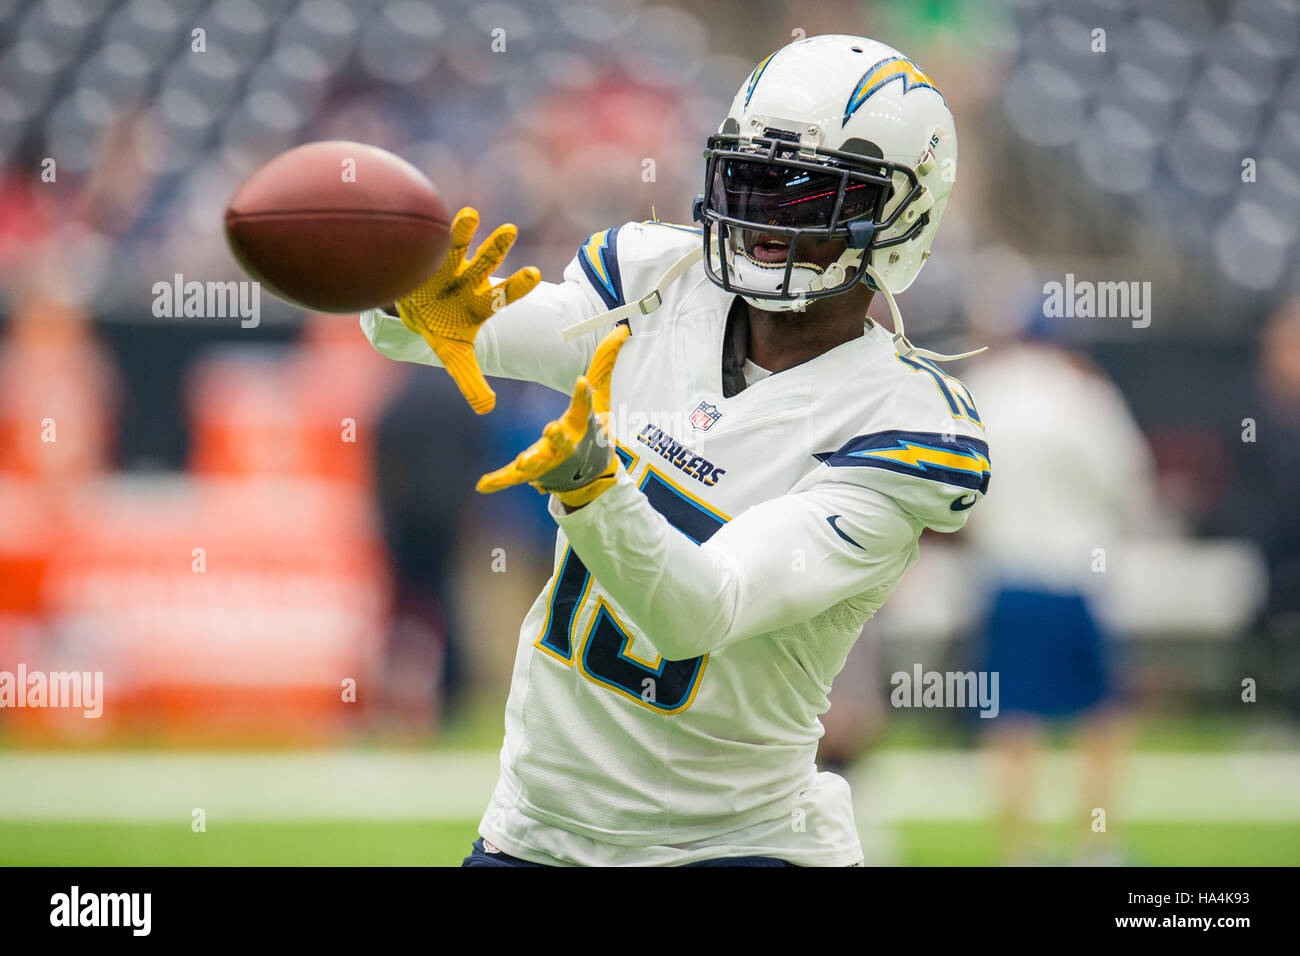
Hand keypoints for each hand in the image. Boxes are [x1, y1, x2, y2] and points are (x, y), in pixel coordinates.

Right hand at [397, 207, 539, 413]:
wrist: (411, 314)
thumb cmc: (440, 330)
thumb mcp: (455, 357)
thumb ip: (471, 381)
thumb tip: (487, 409)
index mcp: (481, 303)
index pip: (505, 294)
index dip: (518, 284)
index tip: (535, 272)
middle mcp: (468, 281)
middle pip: (485, 265)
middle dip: (496, 249)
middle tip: (510, 231)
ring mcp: (447, 268)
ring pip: (458, 248)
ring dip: (464, 232)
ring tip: (471, 215)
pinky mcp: (425, 259)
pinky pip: (430, 242)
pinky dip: (432, 230)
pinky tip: (434, 215)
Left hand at [476, 324, 629, 504]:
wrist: (587, 475)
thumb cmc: (592, 429)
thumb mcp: (600, 398)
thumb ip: (604, 364)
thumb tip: (621, 328)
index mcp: (581, 424)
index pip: (584, 406)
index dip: (582, 395)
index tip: (580, 381)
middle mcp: (567, 444)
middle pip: (564, 440)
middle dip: (559, 436)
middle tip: (552, 429)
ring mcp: (548, 461)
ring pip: (540, 462)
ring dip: (532, 462)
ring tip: (523, 461)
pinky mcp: (530, 473)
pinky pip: (512, 478)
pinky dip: (499, 481)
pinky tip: (481, 485)